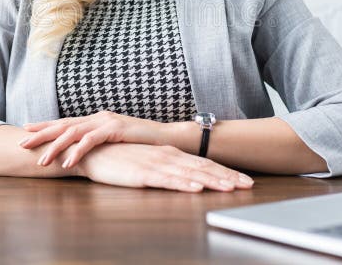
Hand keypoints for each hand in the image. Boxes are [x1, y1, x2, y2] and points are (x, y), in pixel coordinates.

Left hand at [20, 111, 160, 168]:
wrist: (166, 138)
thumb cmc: (141, 143)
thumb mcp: (115, 141)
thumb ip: (99, 142)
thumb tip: (81, 151)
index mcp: (95, 119)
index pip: (65, 122)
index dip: (45, 126)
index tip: (26, 131)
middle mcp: (97, 117)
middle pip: (63, 125)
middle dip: (41, 135)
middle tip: (21, 144)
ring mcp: (105, 122)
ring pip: (73, 133)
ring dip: (55, 147)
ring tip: (41, 161)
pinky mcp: (115, 129)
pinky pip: (90, 141)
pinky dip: (77, 151)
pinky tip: (66, 161)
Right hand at [77, 143, 253, 192]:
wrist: (92, 152)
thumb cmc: (120, 158)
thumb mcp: (148, 161)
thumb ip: (168, 167)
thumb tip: (188, 176)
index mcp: (170, 154)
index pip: (204, 163)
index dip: (226, 172)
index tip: (245, 180)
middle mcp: (167, 157)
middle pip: (203, 168)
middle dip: (228, 177)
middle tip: (249, 184)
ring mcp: (155, 165)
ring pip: (189, 175)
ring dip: (211, 181)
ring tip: (230, 188)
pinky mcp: (141, 175)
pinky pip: (166, 181)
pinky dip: (183, 184)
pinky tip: (196, 188)